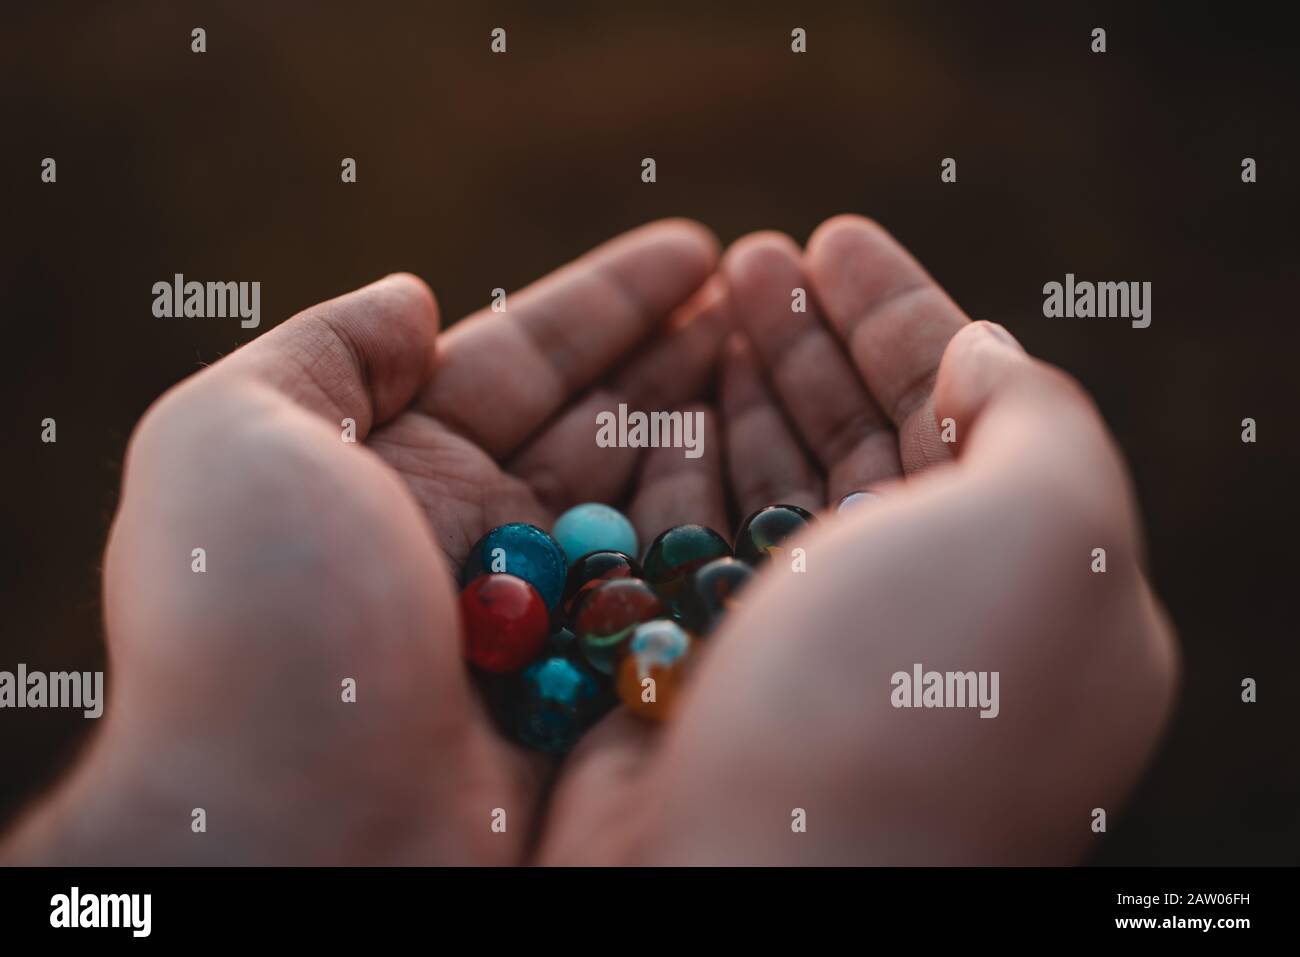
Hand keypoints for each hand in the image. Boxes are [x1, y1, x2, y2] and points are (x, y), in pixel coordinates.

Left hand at [0, 220, 728, 863]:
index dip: (607, 302)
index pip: (520, 364)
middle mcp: (475, 546)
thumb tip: (415, 299)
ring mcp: (546, 625)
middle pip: (601, 425)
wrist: (294, 845)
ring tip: (789, 359)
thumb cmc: (259, 630)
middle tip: (770, 294)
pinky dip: (727, 533)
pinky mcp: (601, 698)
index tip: (693, 250)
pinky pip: (677, 594)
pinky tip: (778, 471)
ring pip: (651, 505)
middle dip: (681, 355)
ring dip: (720, 430)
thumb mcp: (229, 445)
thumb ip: (320, 355)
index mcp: (392, 477)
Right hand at [538, 217, 1178, 864]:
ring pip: (772, 484)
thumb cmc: (913, 704)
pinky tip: (652, 403)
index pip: (969, 411)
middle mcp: (916, 622)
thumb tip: (979, 354)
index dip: (903, 314)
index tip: (834, 238)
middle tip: (752, 256)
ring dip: (740, 389)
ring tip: (702, 304)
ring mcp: (803, 652)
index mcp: (1024, 587)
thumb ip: (1040, 417)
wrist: (748, 891)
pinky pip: (691, 541)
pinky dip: (672, 466)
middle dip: (811, 339)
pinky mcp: (703, 671)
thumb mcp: (1048, 533)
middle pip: (863, 439)